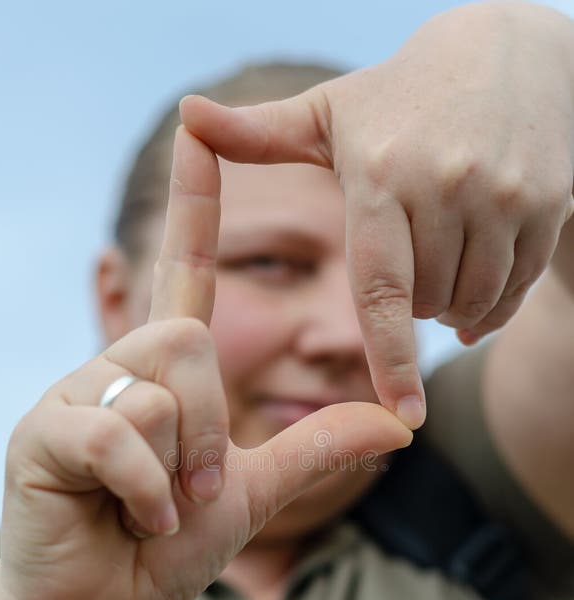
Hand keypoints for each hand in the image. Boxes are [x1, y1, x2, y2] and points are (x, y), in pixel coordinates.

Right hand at [0, 128, 411, 599]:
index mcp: (166, 374)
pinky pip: (117, 433)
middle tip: (199, 487)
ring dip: (180, 469)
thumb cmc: (167, 550)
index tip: (200, 128)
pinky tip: (131, 518)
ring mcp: (75, 394)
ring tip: (157, 509)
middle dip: (211, 428)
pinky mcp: (43, 430)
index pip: (184, 268)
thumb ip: (316, 447)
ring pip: (157, 389)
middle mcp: (118, 367)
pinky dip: (145, 490)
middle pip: (188, 341)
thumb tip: (401, 422)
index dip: (197, 201)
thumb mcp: (254, 491)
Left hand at [180, 1, 573, 429]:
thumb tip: (187, 116)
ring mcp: (503, 196)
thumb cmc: (400, 95)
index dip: (390, 361)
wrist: (508, 56)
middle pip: (426, 304)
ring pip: (473, 303)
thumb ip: (258, 135)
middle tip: (411, 269)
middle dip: (414, 309)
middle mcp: (445, 185)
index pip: (380, 290)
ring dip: (453, 308)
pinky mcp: (546, 205)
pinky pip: (516, 290)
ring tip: (441, 269)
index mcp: (381, 175)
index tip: (404, 417)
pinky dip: (494, 303)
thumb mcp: (329, 112)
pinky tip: (480, 278)